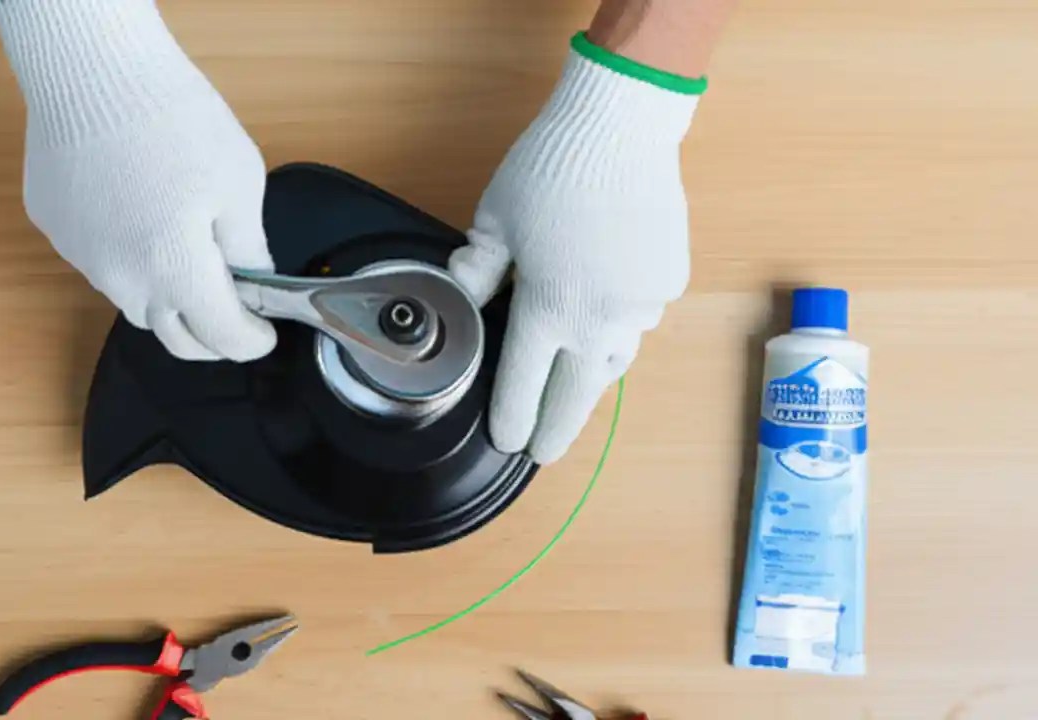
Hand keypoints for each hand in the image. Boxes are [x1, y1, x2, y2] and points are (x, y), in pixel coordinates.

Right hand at [0, 0, 273, 360]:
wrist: (92, 71)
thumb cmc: (174, 118)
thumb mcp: (240, 184)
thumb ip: (249, 249)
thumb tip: (252, 283)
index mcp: (178, 272)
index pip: (221, 338)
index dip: (250, 342)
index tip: (263, 334)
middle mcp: (124, 280)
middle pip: (173, 337)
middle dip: (210, 337)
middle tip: (233, 315)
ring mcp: (82, 258)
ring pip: (133, 302)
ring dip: (165, 297)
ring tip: (185, 260)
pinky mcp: (56, 231)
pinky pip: (99, 262)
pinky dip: (126, 257)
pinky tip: (138, 215)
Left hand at [451, 45, 699, 462]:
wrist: (620, 128)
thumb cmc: (549, 169)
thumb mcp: (493, 220)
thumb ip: (476, 271)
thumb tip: (461, 297)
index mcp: (545, 308)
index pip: (522, 385)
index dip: (511, 420)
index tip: (507, 440)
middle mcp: (597, 319)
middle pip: (575, 398)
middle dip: (556, 432)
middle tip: (543, 453)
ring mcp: (639, 305)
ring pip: (613, 361)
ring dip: (589, 378)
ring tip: (572, 387)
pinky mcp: (667, 285)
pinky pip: (639, 318)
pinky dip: (620, 322)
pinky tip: (604, 303)